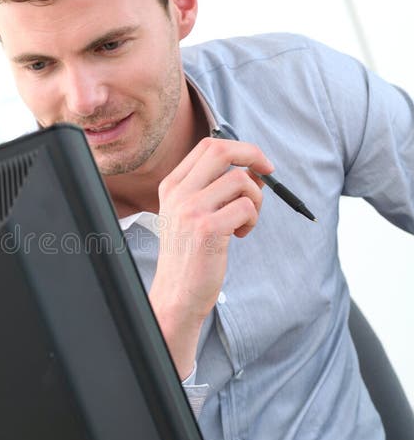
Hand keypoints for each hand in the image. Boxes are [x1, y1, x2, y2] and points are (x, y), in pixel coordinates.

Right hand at [149, 137, 273, 377]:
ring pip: (241, 181)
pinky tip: (239, 235)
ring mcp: (190, 210)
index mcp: (172, 186)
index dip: (240, 148)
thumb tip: (254, 169)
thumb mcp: (190, 214)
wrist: (176, 293)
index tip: (257, 163)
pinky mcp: (207, 229)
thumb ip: (213, 189)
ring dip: (255, 199)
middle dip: (253, 156)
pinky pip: (246, 207)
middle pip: (222, 152)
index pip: (208, 146)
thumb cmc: (190, 254)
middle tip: (268, 173)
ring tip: (245, 221)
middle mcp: (178, 194)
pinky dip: (252, 219)